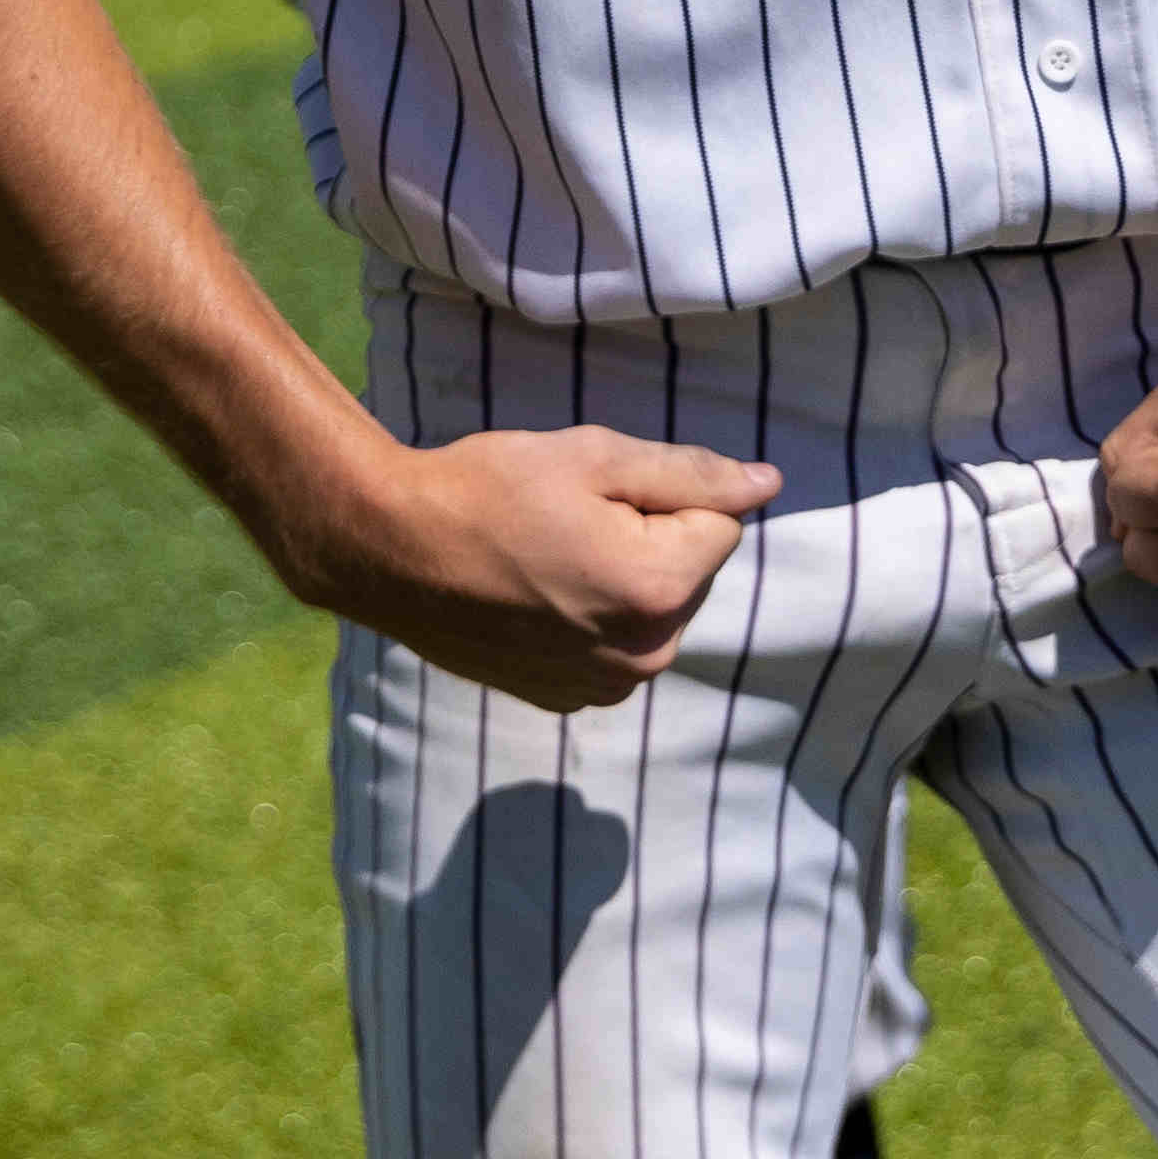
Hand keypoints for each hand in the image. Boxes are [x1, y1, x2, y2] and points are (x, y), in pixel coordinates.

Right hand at [285, 425, 783, 712]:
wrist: (388, 551)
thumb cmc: (489, 491)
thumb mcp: (596, 459)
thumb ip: (694, 475)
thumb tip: (768, 485)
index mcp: (660, 591)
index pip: (720, 522)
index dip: (663, 496)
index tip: (596, 496)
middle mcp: (644, 654)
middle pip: (690, 572)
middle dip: (650, 539)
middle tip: (568, 522)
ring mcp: (603, 687)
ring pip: (654, 609)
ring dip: (623, 579)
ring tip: (548, 557)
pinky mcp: (566, 700)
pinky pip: (614, 645)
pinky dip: (591, 618)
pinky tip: (535, 595)